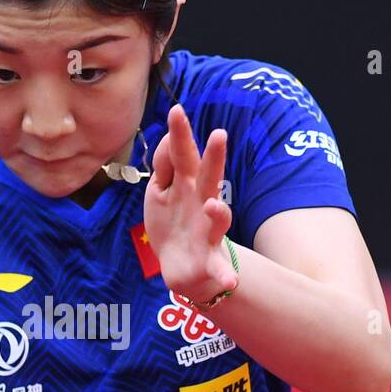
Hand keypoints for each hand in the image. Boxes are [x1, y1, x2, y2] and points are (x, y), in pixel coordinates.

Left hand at [143, 103, 237, 303]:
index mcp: (187, 186)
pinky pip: (220, 270)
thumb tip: (167, 138)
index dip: (180, 134)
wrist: (182, 267)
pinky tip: (230, 281)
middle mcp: (202, 204)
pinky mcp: (209, 261)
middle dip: (215, 158)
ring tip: (215, 206)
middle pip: (209, 178)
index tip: (176, 109)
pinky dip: (226, 275)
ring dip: (220, 213)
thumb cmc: (173, 222)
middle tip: (219, 135)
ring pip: (219, 220)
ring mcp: (208, 232)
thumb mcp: (160, 191)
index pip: (183, 156)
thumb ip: (164, 165)